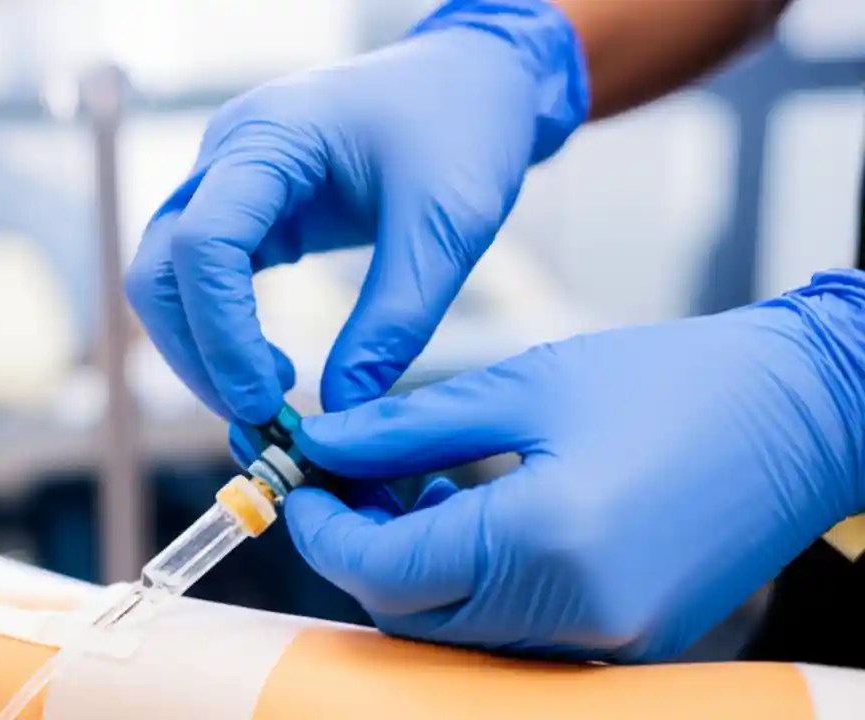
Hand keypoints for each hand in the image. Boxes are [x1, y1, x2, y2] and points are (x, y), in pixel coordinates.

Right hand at [125, 0, 587, 424]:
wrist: (470, 79)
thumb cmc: (463, 129)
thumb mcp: (447, 227)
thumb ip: (395, 320)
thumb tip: (342, 413)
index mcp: (270, 137)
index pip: (204, 243)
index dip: (222, 335)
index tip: (268, 402)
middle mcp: (227, 154)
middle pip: (161, 269)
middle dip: (198, 354)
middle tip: (261, 419)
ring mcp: (226, 180)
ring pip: (168, 279)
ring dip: (202, 351)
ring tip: (272, 401)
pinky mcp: (243, 210)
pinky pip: (203, 280)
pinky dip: (222, 334)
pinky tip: (275, 370)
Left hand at [285, 271, 864, 661]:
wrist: (804, 413)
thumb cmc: (673, 380)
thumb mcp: (523, 386)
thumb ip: (407, 428)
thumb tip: (324, 442)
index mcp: (545, 542)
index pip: (382, 571)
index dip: (324, 530)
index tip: (303, 484)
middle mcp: (575, 614)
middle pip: (410, 613)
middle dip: (361, 548)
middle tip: (347, 478)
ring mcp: (607, 641)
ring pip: (457, 628)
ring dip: (413, 567)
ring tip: (410, 484)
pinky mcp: (627, 642)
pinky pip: (513, 630)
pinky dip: (471, 583)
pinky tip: (469, 514)